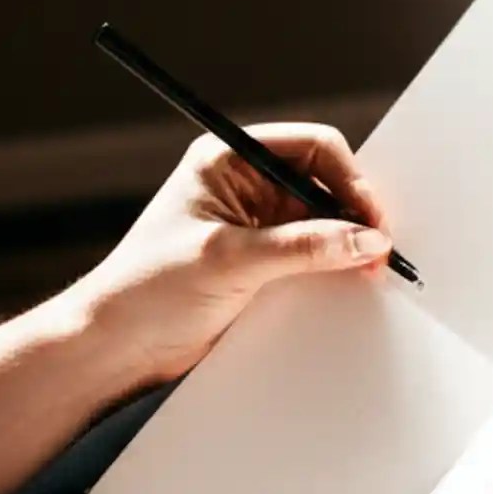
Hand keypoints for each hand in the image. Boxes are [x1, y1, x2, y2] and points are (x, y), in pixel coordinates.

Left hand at [71, 122, 390, 387]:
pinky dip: (335, 267)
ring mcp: (257, 225)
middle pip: (325, 183)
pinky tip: (346, 283)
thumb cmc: (148, 288)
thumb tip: (366, 240)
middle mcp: (246, 185)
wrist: (116, 346)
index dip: (349, 178)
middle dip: (355, 214)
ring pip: (325, 222)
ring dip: (348, 244)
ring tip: (366, 270)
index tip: (369, 218)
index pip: (312, 148)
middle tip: (376, 250)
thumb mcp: (231, 260)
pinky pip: (315, 256)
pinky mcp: (264, 263)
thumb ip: (303, 247)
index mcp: (229, 160)